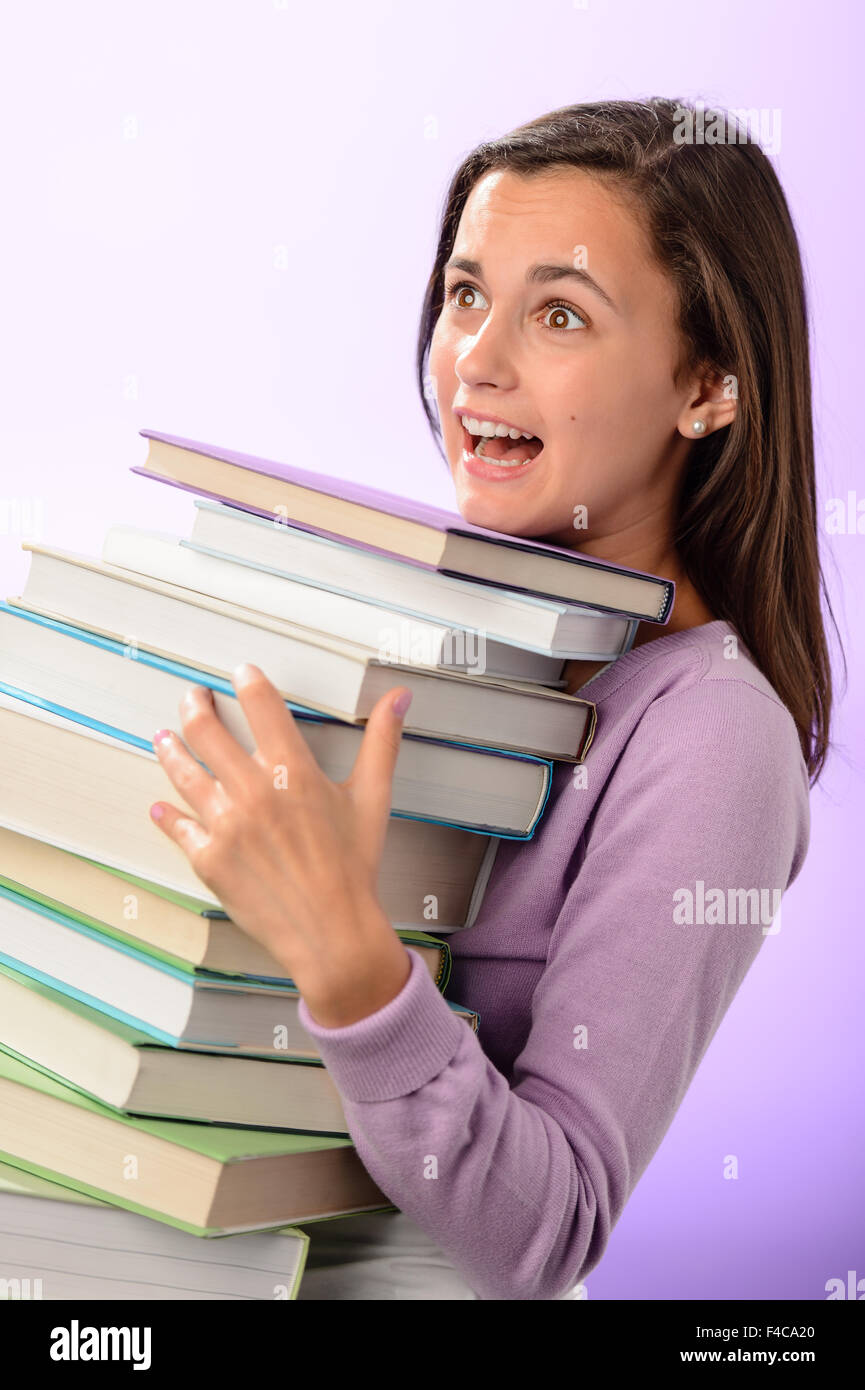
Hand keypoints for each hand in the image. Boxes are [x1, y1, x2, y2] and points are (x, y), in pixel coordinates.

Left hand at [148, 662, 413, 1026]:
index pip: (263, 706)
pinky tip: (160, 808)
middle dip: (196, 706)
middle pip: (208, 731)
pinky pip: (179, 828)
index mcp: (292, 771)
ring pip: (184, 773)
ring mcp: (225, 824)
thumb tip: (399, 697)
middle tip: (193, 697)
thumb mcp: (372, 798)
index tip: (241, 672)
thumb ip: (382, 742)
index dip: (248, 682)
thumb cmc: (354, 866)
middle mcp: (253, 791)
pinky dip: (167, 816)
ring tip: (162, 736)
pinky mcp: (209, 858)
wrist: (332, 931)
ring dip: (170, 749)